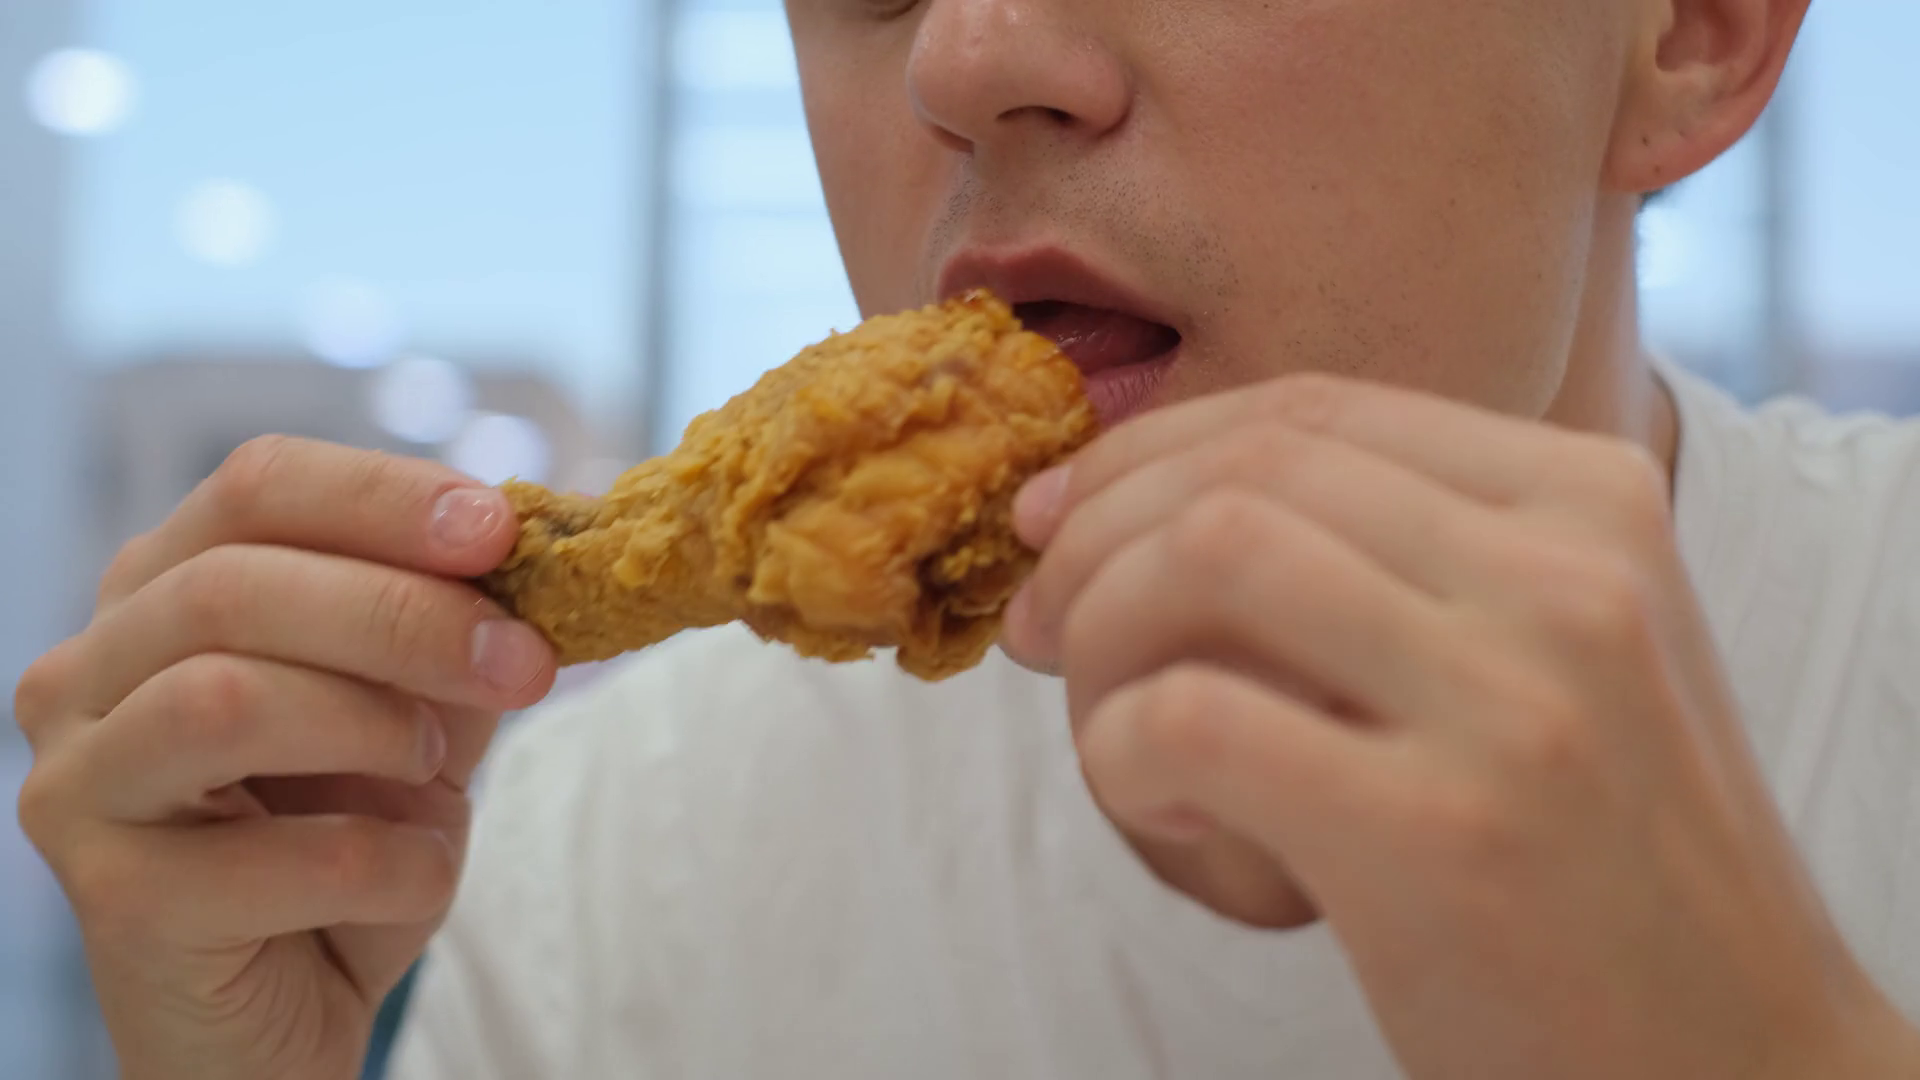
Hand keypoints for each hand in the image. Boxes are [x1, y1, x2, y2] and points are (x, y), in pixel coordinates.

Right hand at [13, 437, 555, 1079]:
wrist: (293, 1018)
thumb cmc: (348, 848)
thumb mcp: (420, 717)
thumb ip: (454, 630)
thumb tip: (544, 543)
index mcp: (162, 594)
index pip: (256, 487)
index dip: (383, 495)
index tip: (500, 525)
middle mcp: (88, 674)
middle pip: (233, 587)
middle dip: (405, 615)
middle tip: (525, 660)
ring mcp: (81, 786)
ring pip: (225, 699)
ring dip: (375, 728)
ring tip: (434, 772)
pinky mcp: (111, 901)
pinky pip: (277, 856)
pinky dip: (390, 863)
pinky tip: (410, 878)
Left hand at [1003, 375, 1919, 1078]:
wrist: (1739, 1063)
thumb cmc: (1602, 864)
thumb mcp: (1554, 659)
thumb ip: (1400, 565)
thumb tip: (1125, 514)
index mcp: (1595, 503)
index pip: (1313, 410)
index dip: (1150, 452)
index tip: (1063, 524)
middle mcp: (1568, 575)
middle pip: (1241, 472)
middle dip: (1094, 542)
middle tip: (1041, 632)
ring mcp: (1513, 701)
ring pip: (1201, 558)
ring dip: (1100, 642)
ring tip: (1117, 737)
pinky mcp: (1440, 835)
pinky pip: (1189, 719)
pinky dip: (1122, 757)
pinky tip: (1171, 823)